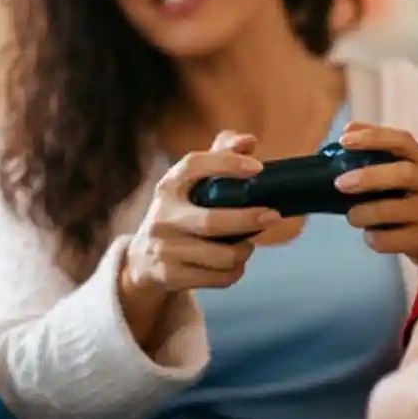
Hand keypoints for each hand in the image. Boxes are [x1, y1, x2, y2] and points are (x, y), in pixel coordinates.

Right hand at [121, 131, 281, 332]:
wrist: (143, 261)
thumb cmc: (181, 214)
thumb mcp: (191, 185)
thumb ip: (220, 157)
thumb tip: (249, 141)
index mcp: (169, 186)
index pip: (194, 165)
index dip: (226, 163)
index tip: (258, 167)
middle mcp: (162, 216)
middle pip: (212, 222)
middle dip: (248, 220)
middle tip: (274, 215)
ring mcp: (164, 249)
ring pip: (222, 256)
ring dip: (244, 251)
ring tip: (247, 244)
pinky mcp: (171, 276)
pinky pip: (219, 277)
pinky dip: (235, 271)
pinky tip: (233, 263)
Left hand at [334, 122, 417, 263]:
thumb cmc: (412, 192)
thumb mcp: (401, 167)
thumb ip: (377, 149)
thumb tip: (348, 131)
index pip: (401, 140)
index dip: (373, 138)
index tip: (345, 139)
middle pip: (403, 174)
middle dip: (368, 177)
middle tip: (340, 184)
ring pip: (397, 210)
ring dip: (367, 213)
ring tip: (352, 216)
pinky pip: (396, 239)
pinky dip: (376, 238)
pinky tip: (369, 235)